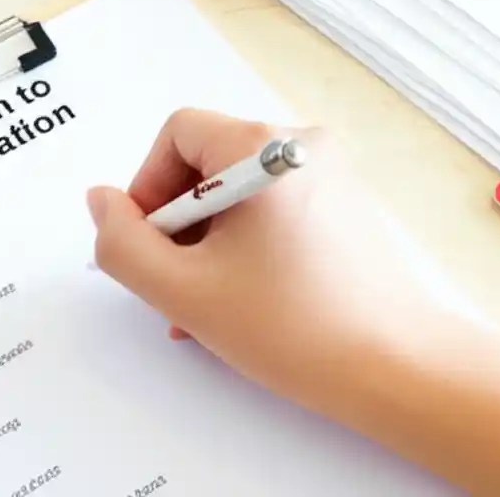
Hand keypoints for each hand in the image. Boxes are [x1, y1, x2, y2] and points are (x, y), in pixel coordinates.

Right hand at [86, 108, 462, 417]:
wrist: (398, 367)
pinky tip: (241, 303)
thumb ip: (123, 243)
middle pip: (209, 161)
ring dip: (208, 244)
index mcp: (264, 149)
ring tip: (203, 308)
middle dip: (177, 225)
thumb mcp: (184, 290)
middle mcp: (303, 146)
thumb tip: (101, 201)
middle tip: (173, 285)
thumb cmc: (295, 327)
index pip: (178, 133)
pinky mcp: (348, 206)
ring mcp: (331, 175)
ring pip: (241, 193)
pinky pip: (276, 210)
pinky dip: (247, 246)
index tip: (147, 246)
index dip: (147, 187)